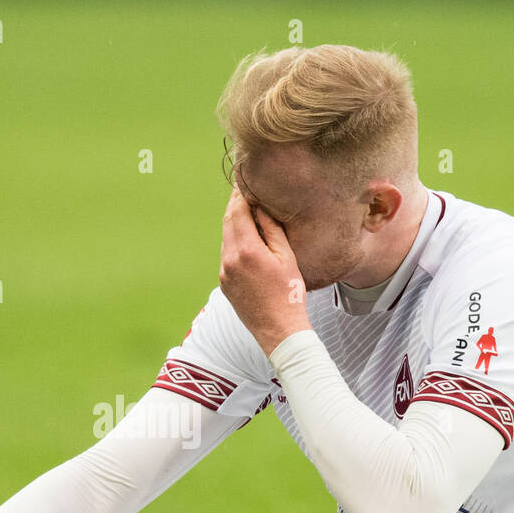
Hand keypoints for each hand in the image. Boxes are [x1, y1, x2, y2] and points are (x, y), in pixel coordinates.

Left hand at [218, 186, 311, 355]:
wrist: (279, 329)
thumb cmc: (289, 293)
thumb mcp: (286, 257)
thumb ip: (271, 229)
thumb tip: (260, 208)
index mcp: (247, 250)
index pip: (237, 212)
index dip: (240, 195)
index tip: (244, 182)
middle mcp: (230, 260)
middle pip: (227, 223)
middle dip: (235, 206)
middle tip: (244, 191)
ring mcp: (224, 273)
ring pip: (226, 239)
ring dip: (234, 224)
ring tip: (247, 213)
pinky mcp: (224, 283)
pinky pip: (227, 256)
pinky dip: (234, 243)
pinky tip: (248, 240)